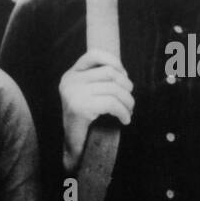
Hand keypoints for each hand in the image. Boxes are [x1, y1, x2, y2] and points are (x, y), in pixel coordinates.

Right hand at [58, 49, 133, 172]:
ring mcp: (73, 93)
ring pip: (114, 88)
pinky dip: (123, 112)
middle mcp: (69, 81)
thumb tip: (123, 72)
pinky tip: (125, 120)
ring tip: (128, 111)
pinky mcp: (79, 107)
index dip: (114, 61)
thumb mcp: (89, 94)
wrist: (74, 146)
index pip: (94, 54)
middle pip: (110, 72)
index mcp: (70, 75)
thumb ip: (99, 80)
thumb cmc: (86, 120)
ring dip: (128, 101)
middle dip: (126, 86)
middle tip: (129, 101)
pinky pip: (112, 104)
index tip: (124, 76)